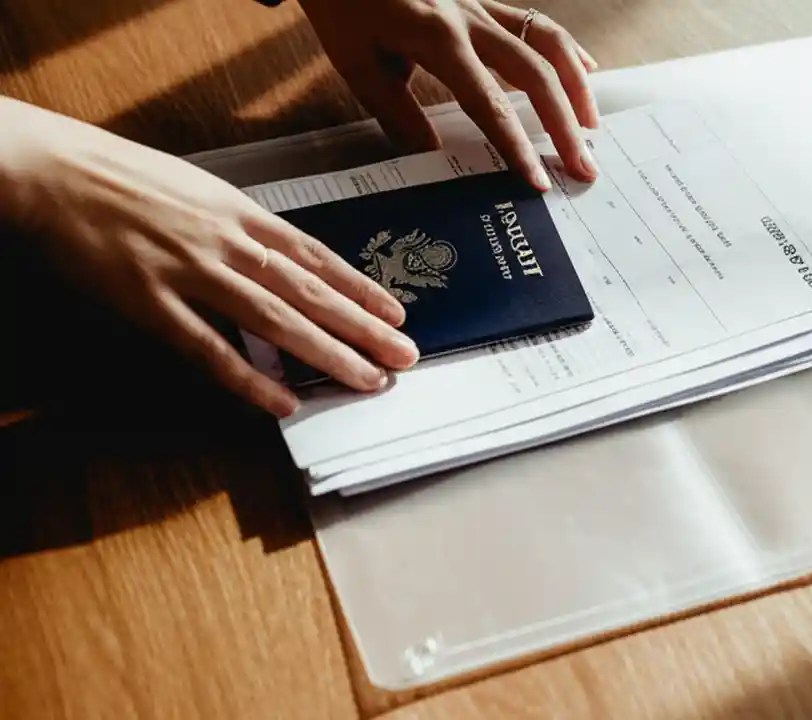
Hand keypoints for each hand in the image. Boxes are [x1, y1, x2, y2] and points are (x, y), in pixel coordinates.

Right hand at [0, 97, 419, 417]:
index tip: (396, 313)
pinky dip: (248, 377)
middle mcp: (227, 242)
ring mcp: (190, 272)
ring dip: (327, 354)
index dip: (360, 288)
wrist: (54, 170)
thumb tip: (283, 255)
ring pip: (275, 321)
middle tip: (405, 357)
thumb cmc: (123, 176)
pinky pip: (208, 348)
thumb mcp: (198, 190)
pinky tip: (283, 400)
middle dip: (363, 328)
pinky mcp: (150, 302)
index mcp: (240, 212)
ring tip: (367, 380)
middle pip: (310, 293)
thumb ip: (241, 225)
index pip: (317, 258)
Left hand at [299, 0, 599, 190]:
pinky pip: (535, 23)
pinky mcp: (483, 0)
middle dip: (564, 125)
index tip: (537, 181)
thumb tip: (435, 156)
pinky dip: (565, 48)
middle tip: (583, 167)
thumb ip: (398, 113)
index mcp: (438, 39)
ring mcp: (482, 5)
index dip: (516, 146)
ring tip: (592, 126)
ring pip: (548, 41)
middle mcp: (471, 19)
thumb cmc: (344, 7)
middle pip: (536, 74)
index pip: (489, 104)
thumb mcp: (359, 66)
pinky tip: (586, 70)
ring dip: (577, 85)